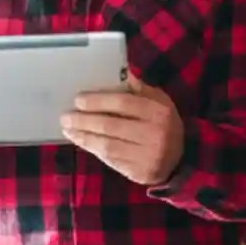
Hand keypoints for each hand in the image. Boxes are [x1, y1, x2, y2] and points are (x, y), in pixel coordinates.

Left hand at [60, 74, 184, 185]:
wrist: (180, 158)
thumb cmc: (164, 124)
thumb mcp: (160, 101)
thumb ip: (141, 89)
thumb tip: (124, 72)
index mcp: (158, 111)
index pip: (123, 103)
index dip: (98, 101)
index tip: (78, 100)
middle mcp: (154, 134)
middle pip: (111, 125)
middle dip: (84, 121)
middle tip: (65, 117)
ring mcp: (147, 156)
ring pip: (107, 145)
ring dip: (84, 137)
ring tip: (68, 130)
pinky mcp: (139, 172)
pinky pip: (111, 160)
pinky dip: (94, 150)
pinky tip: (82, 142)